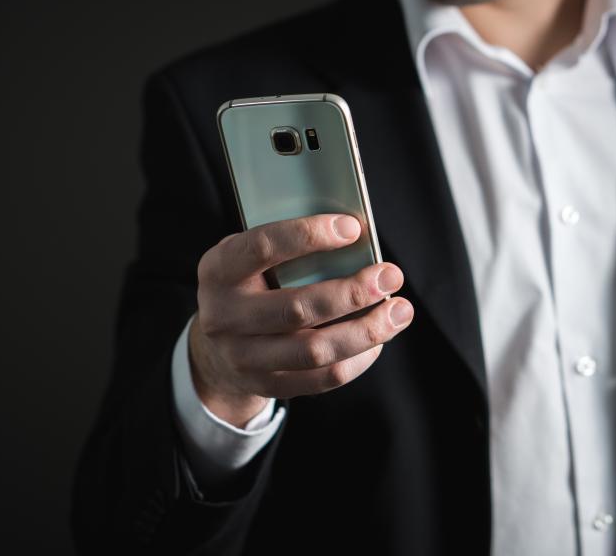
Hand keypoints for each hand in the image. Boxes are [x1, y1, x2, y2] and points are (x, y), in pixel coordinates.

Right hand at [188, 214, 412, 427]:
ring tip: (400, 311)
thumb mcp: (250, 259)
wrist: (216, 349)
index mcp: (219, 270)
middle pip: (297, 309)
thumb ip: (290, 249)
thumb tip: (356, 237)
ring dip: (366, 331)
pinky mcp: (267, 386)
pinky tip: (379, 341)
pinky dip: (358, 359)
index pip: (263, 247)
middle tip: (391, 275)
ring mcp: (243, 358)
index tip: (353, 228)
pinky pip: (322, 379)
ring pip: (315, 351)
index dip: (308, 235)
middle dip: (352, 292)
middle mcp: (224, 316)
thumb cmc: (250, 286)